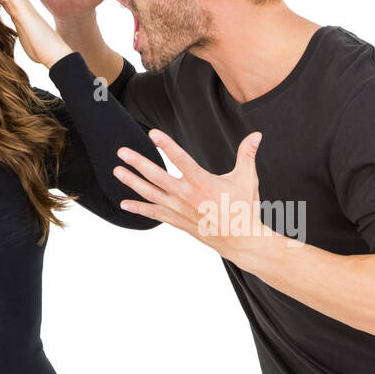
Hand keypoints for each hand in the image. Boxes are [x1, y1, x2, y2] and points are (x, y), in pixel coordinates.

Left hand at [112, 129, 268, 263]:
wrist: (241, 240)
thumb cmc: (244, 208)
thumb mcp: (247, 179)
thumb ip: (247, 154)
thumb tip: (258, 134)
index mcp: (203, 182)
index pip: (181, 159)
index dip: (166, 145)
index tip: (152, 133)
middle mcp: (187, 196)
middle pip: (157, 176)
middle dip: (138, 162)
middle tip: (121, 152)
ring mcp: (180, 210)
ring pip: (151, 194)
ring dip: (132, 182)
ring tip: (117, 171)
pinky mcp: (178, 221)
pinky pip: (154, 213)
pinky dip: (139, 208)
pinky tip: (124, 204)